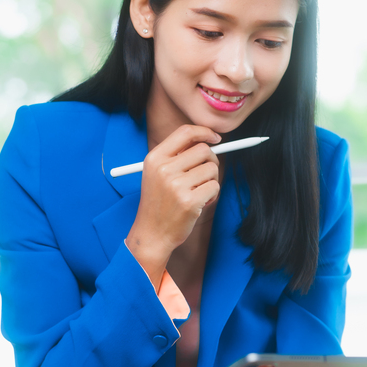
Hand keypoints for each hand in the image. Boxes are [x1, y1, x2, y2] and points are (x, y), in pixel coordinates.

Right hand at [126, 125, 220, 288]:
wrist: (151, 234)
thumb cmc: (159, 203)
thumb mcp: (157, 174)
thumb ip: (177, 156)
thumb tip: (209, 141)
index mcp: (154, 158)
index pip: (185, 132)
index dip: (204, 132)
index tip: (215, 139)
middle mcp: (164, 169)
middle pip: (203, 150)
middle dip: (212, 160)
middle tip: (206, 173)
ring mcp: (176, 186)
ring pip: (212, 169)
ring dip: (211, 180)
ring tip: (198, 192)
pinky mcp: (189, 201)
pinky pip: (214, 187)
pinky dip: (212, 195)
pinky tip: (199, 203)